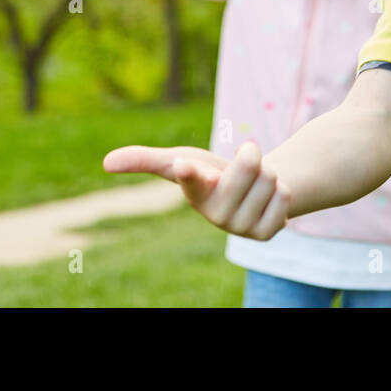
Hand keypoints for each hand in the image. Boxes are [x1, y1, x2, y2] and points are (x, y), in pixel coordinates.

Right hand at [104, 140, 291, 239]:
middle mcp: (214, 215)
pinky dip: (283, 191)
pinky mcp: (267, 234)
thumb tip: (105, 162)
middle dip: (253, 155)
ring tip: (254, 182)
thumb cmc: (210, 172)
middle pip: (250, 165)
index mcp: (193, 193)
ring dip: (268, 172)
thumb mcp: (181, 160)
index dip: (190, 171)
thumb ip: (146, 160)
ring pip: (269, 179)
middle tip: (245, 163)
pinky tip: (269, 199)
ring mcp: (241, 228)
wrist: (253, 188)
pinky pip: (285, 199)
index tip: (185, 164)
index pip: (190, 179)